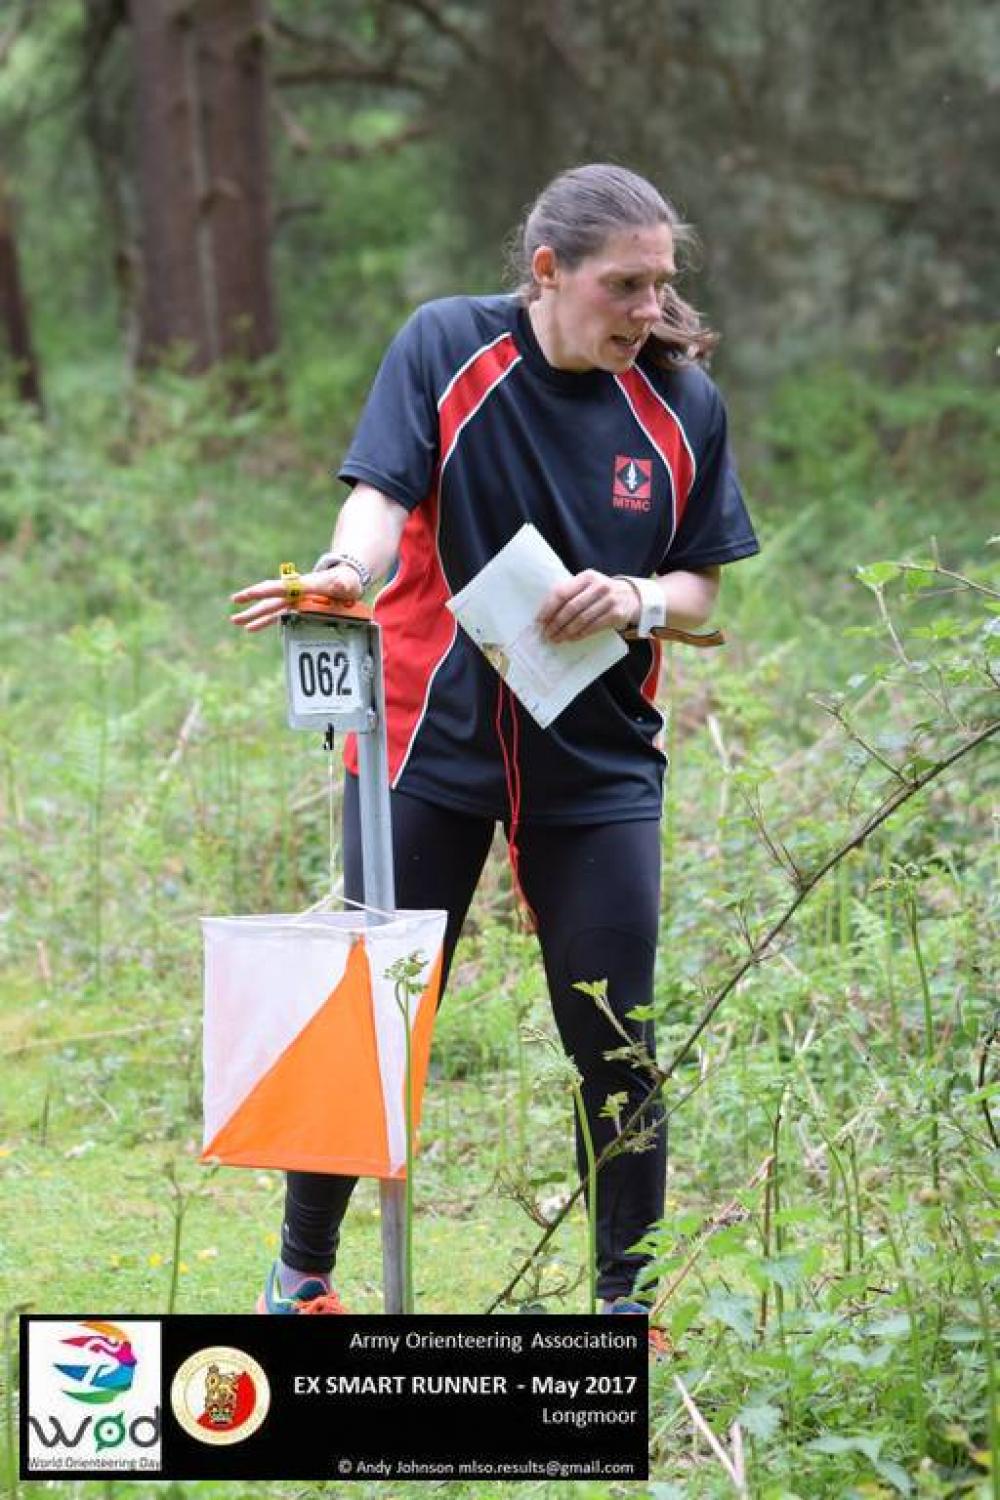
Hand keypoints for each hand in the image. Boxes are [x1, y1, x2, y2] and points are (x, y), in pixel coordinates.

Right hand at [230, 564, 363, 633]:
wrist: (347, 580)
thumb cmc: (348, 582)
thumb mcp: (348, 583)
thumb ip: (344, 585)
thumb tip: (339, 585)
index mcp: (305, 585)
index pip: (282, 588)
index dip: (266, 591)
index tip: (250, 593)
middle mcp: (295, 592)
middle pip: (270, 597)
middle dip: (252, 603)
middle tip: (234, 606)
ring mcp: (294, 600)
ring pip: (270, 608)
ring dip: (253, 614)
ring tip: (235, 621)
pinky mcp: (296, 607)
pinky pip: (277, 615)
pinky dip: (264, 621)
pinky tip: (251, 628)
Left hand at [536, 571, 637, 642]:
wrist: (629, 596)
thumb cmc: (599, 592)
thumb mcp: (586, 586)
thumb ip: (569, 593)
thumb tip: (544, 613)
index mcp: (587, 577)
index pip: (562, 593)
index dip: (549, 608)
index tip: (539, 621)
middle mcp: (599, 586)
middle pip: (571, 608)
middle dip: (556, 623)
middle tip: (546, 634)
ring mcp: (610, 600)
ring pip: (582, 619)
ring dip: (566, 631)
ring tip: (556, 638)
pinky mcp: (617, 614)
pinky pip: (594, 627)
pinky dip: (580, 634)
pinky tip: (572, 638)